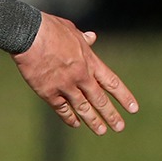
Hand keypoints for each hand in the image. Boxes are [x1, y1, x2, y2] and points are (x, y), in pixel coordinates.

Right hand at [15, 14, 136, 133]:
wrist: (28, 34)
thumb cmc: (49, 28)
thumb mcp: (72, 30)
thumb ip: (84, 39)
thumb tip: (93, 37)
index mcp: (90, 60)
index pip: (112, 82)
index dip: (124, 96)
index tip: (133, 108)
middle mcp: (81, 76)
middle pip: (100, 99)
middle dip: (111, 115)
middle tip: (120, 127)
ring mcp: (65, 85)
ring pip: (83, 107)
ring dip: (93, 121)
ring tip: (102, 131)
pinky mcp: (48, 92)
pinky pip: (61, 108)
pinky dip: (68, 117)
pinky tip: (75, 124)